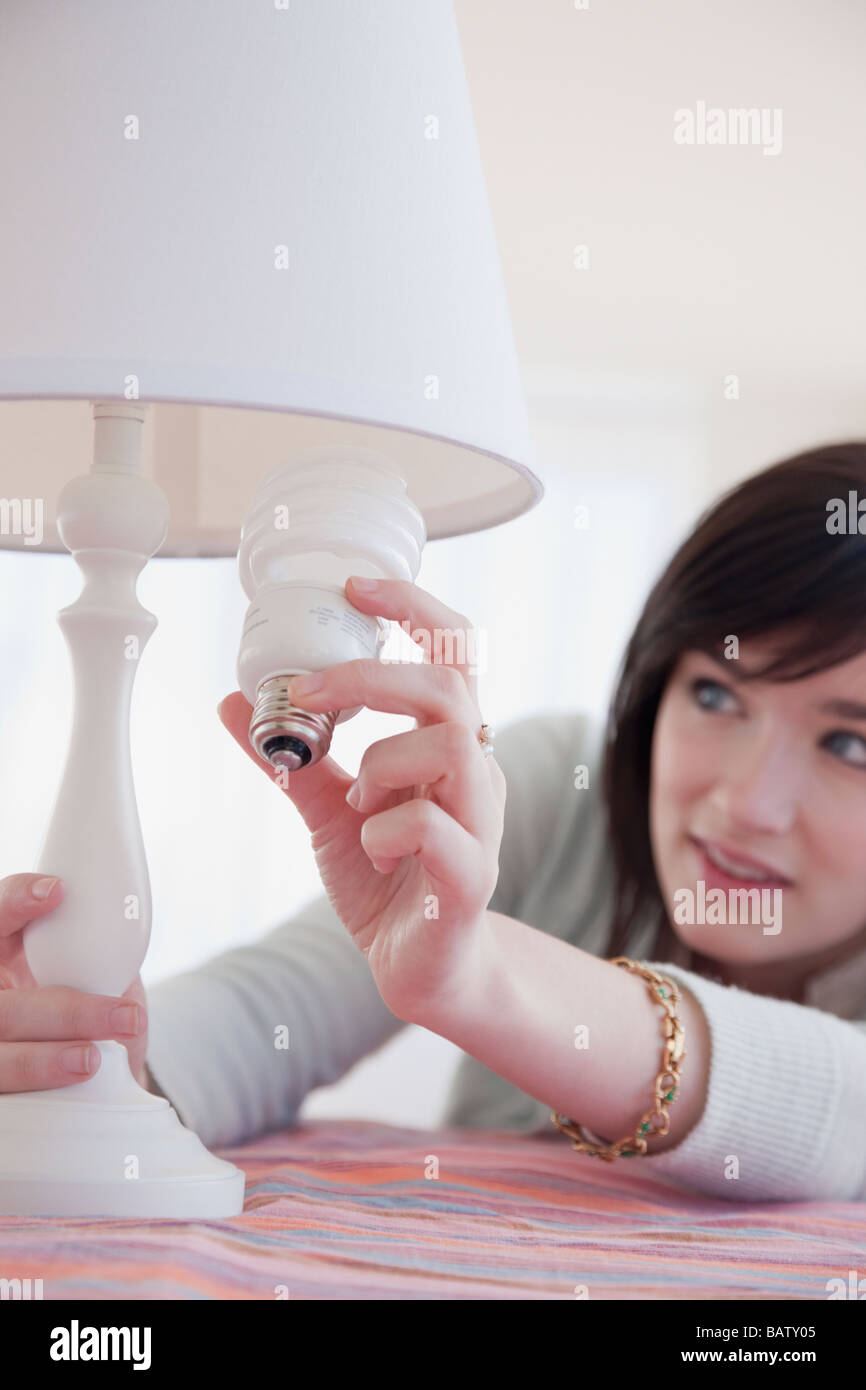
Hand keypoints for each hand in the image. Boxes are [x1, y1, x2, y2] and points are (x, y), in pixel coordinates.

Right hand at [0, 874, 148, 1091]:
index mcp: (5, 954)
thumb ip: (103, 949)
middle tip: (125, 1017)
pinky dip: (32, 1092)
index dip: (16, 901)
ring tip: (94, 1059)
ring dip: (44, 1060)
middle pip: (2, 1005)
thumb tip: (130, 916)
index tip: (57, 891)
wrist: (100, 1083)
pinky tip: (70, 1091)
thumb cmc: (98, 1014)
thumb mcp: (102, 973)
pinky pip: (3, 1094)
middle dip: (64, 1011)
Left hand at [219, 577, 505, 1023]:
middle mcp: (476, 774)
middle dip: (370, 678)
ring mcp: (482, 825)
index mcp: (449, 745)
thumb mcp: (330, 809)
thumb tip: (232, 702)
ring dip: (381, 762)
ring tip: (356, 799)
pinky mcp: (472, 879)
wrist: (423, 971)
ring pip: (452, 748)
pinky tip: (372, 848)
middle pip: (449, 687)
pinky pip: (438, 830)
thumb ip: (292, 759)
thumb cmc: (389, 879)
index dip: (412, 607)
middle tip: (309, 694)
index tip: (353, 587)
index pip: (453, 652)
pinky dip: (387, 830)